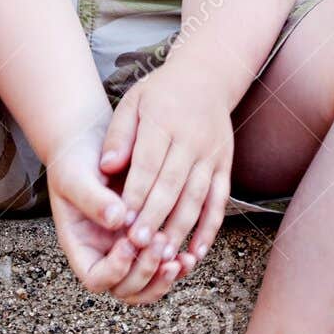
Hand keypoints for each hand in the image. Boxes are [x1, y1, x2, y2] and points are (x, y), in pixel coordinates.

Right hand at [46, 128, 184, 305]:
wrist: (91, 141)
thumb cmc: (76, 158)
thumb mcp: (76, 175)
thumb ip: (92, 199)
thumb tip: (117, 219)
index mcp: (81, 245)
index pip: (96, 278)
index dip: (114, 270)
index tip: (128, 243)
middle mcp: (103, 253)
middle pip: (125, 289)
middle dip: (145, 273)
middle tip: (159, 244)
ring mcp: (126, 249)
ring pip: (148, 284)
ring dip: (164, 278)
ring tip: (179, 259)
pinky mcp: (147, 238)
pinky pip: (164, 264)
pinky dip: (177, 265)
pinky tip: (190, 253)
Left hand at [98, 56, 233, 287]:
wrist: (206, 77)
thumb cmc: (159, 94)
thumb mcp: (132, 103)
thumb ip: (118, 136)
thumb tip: (107, 169)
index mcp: (163, 121)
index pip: (148, 164)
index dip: (136, 195)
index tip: (122, 222)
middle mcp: (192, 139)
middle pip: (172, 185)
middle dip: (155, 219)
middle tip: (139, 247)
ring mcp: (212, 154)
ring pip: (197, 198)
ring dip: (180, 229)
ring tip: (163, 257)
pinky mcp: (226, 165)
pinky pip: (219, 201)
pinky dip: (210, 229)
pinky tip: (196, 252)